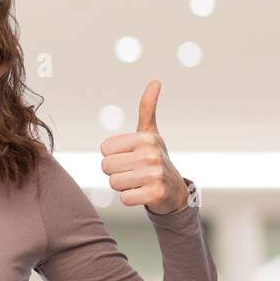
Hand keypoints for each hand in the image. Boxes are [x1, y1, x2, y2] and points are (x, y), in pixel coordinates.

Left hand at [100, 80, 190, 214]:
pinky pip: (124, 198)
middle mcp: (151, 153)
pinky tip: (143, 193)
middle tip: (133, 172)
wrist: (175, 190)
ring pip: (114, 183)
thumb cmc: (155, 159)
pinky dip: (131, 199)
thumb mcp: (150, 133)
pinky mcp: (155, 194)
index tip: (129, 157)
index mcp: (145, 137)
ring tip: (138, 182)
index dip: (113, 156)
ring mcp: (154, 174)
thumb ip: (147, 108)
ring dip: (123, 186)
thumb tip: (156, 81)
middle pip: (106, 167)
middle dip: (116, 172)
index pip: (104, 150)